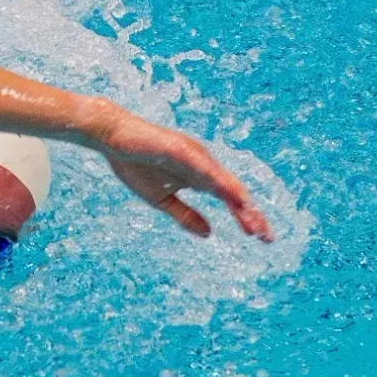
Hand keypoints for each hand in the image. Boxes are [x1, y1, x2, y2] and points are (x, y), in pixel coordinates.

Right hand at [92, 106, 274, 241]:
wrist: (112, 138)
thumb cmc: (135, 164)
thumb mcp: (161, 200)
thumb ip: (185, 215)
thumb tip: (209, 234)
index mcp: (201, 177)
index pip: (229, 199)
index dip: (245, 217)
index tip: (259, 238)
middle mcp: (205, 165)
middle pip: (234, 192)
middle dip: (250, 214)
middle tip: (265, 236)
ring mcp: (195, 156)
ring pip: (225, 181)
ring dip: (240, 202)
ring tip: (253, 220)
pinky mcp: (182, 149)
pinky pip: (205, 168)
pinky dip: (220, 182)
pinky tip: (230, 196)